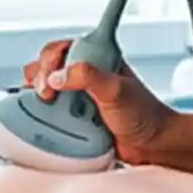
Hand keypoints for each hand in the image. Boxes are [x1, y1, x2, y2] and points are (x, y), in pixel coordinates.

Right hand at [22, 39, 178, 164]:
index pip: (63, 48)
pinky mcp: (77, 117)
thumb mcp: (116, 90)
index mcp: (98, 58)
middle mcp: (87, 75)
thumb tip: (58, 76)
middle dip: (39, 77)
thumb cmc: (144, 114)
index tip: (50, 78)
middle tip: (45, 94)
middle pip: (49, 67)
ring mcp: (80, 96)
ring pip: (48, 90)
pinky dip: (46, 116)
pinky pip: (53, 113)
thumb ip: (88, 76)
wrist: (152, 145)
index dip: (50, 60)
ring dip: (40, 98)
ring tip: (46, 107)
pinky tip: (50, 122)